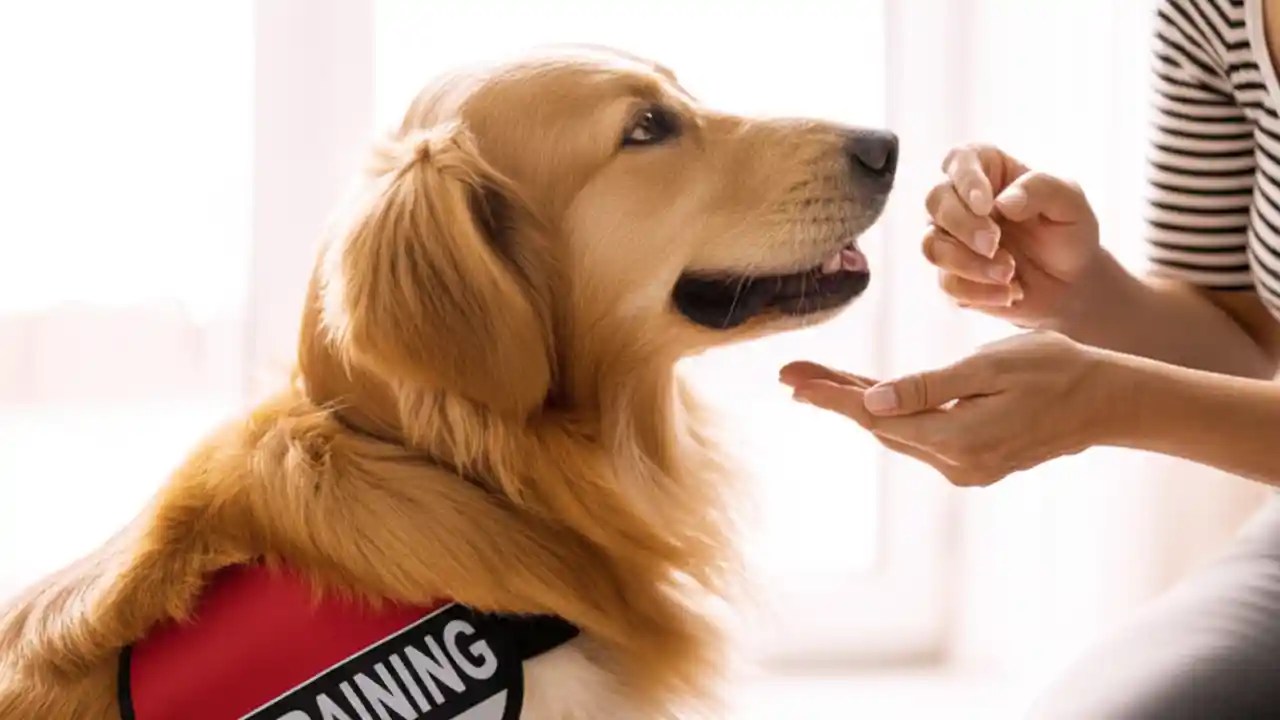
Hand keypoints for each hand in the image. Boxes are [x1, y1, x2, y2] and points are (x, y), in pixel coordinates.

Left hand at [779, 332, 1111, 486]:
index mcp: (957, 439)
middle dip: (834, 397)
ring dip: (858, 404)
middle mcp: (956, 462)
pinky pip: (920, 433)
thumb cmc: (1055, 370)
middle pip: (879, 425)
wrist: (1109, 401)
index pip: (876, 415)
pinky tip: (867, 395)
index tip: (792, 380)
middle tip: (790, 375)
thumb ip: (929, 387)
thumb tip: (872, 402)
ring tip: (816, 381)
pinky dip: (892, 413)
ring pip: (897, 430)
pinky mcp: (975, 458)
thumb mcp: (990, 367)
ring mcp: (966, 466)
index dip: (831, 396)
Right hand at [925, 145, 1103, 327]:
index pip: (960, 160)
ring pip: (932, 245)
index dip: (965, 180)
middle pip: (935, 202)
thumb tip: (1002, 202)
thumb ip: (1041, 189)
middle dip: (964, 226)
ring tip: (1008, 273)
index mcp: (988, 170)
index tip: (986, 205)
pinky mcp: (951, 274)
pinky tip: (1010, 292)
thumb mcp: (1071, 202)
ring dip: (968, 263)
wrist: (1071, 283)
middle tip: (994, 244)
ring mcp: (951, 239)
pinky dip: (979, 291)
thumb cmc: (1069, 232)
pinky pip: (947, 282)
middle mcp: (961, 201)